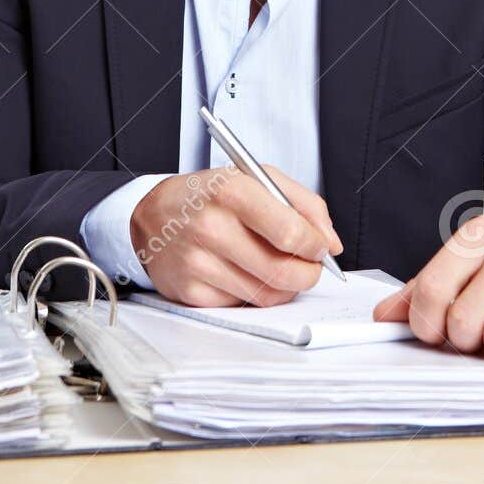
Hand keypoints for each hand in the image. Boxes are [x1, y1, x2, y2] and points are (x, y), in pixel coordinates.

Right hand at [131, 165, 343, 307]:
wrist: (152, 215)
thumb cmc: (209, 195)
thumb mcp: (255, 177)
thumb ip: (302, 203)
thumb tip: (330, 242)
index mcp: (232, 191)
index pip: (290, 232)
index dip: (315, 245)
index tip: (321, 246)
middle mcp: (212, 228)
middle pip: (283, 272)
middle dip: (308, 274)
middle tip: (310, 265)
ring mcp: (199, 264)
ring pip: (267, 295)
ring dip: (285, 286)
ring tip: (278, 265)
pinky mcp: (191, 293)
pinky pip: (243, 305)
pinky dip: (254, 293)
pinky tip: (245, 273)